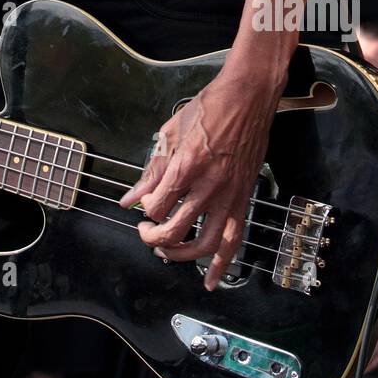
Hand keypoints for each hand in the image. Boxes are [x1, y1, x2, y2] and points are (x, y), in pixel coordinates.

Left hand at [118, 69, 280, 289]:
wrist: (248, 97)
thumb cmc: (209, 107)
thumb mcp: (171, 132)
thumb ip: (151, 170)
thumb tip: (129, 199)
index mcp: (186, 165)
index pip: (157, 206)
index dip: (145, 210)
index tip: (145, 201)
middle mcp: (208, 185)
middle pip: (175, 230)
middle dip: (154, 237)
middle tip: (146, 232)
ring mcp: (228, 195)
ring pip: (203, 244)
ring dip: (180, 255)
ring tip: (166, 252)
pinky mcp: (243, 199)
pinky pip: (233, 240)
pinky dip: (222, 265)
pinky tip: (211, 280)